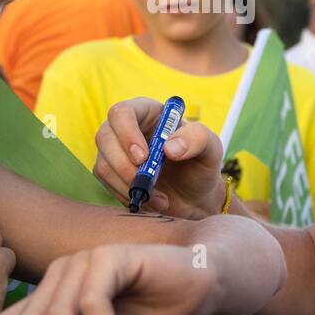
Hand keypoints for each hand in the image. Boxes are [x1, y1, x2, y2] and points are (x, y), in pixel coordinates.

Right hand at [92, 97, 227, 219]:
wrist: (195, 198)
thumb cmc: (201, 166)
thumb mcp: (211, 148)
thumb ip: (197, 139)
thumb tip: (169, 148)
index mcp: (147, 112)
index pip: (122, 112)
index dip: (127, 133)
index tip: (143, 157)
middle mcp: (126, 128)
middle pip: (104, 137)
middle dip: (123, 164)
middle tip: (146, 182)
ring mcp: (115, 151)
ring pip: (103, 164)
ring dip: (128, 185)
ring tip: (159, 198)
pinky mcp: (111, 174)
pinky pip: (106, 184)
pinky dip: (127, 196)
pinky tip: (150, 202)